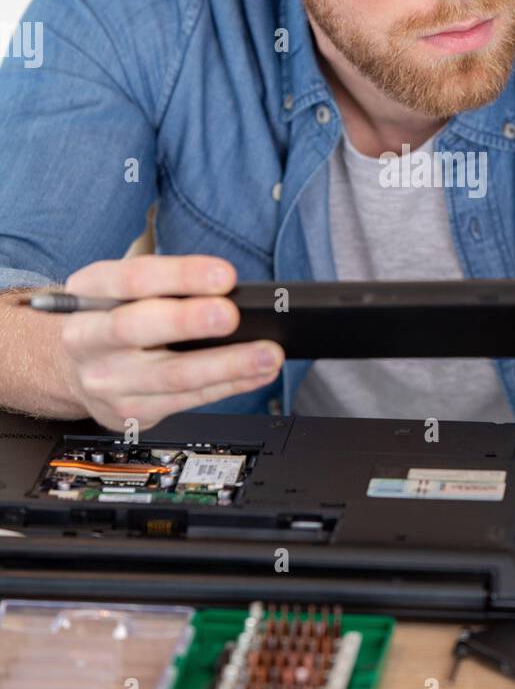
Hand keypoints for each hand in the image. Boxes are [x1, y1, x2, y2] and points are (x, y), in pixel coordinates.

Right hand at [57, 255, 283, 430]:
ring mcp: (107, 381)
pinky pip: (188, 400)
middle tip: (231, 315)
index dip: (181, 275)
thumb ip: (166, 283)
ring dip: (227, 365)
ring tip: (267, 354)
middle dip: (189, 321)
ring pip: (172, 375)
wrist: (73, 369)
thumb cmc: (111, 317)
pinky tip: (256, 373)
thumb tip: (228, 288)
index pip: (133, 279)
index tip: (225, 275)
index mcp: (87, 294)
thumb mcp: (121, 288)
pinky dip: (229, 386)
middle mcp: (88, 338)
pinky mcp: (129, 413)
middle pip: (137, 328)